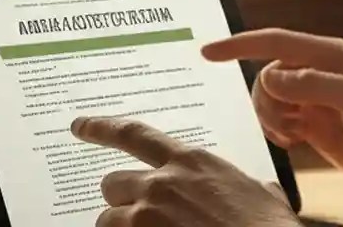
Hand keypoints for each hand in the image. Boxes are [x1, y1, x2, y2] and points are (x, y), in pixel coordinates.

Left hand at [70, 116, 299, 226]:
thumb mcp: (262, 193)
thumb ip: (242, 185)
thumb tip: (258, 189)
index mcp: (192, 161)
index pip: (135, 135)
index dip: (103, 128)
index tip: (80, 125)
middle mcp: (163, 182)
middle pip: (112, 183)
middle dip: (121, 198)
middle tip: (135, 211)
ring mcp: (147, 216)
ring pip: (108, 219)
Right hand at [201, 28, 342, 195]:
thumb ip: (312, 85)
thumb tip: (270, 79)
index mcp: (331, 56)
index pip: (275, 42)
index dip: (239, 45)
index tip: (207, 52)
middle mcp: (321, 74)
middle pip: (266, 75)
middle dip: (265, 99)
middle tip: (288, 123)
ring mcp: (318, 101)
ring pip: (270, 100)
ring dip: (271, 118)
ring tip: (294, 135)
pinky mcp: (318, 127)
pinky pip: (280, 122)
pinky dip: (277, 132)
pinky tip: (295, 142)